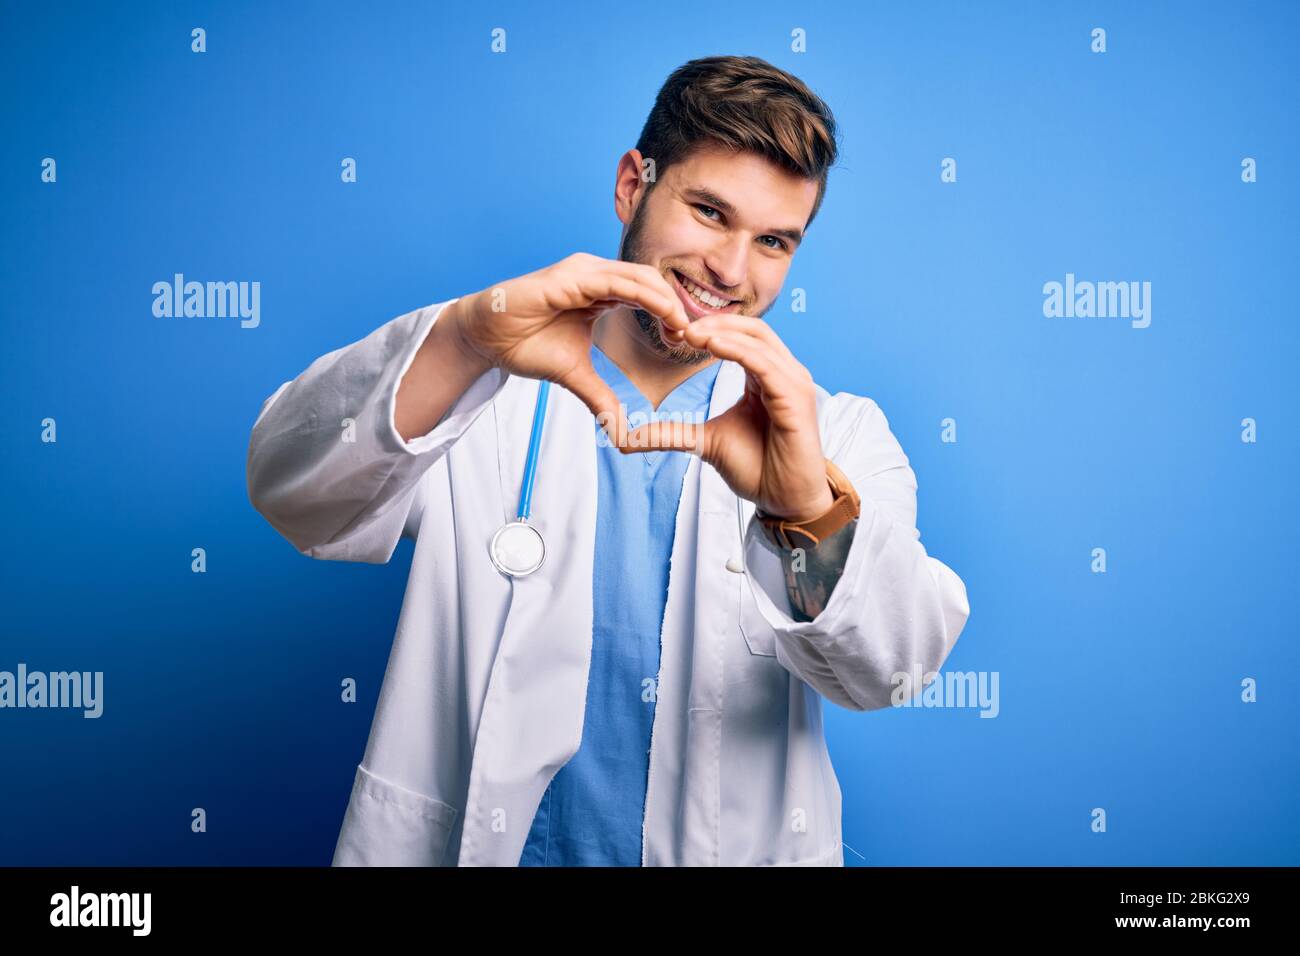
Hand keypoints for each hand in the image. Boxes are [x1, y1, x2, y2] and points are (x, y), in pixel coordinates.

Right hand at [450, 253, 689, 442]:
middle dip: (677, 307)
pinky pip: (618, 282)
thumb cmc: (524, 345)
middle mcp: (596, 274)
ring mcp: (584, 271)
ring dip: (668, 301)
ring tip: (684, 327)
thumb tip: (620, 432)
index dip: (671, 314)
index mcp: (600, 291)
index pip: (647, 294)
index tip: (687, 341)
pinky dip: (646, 296)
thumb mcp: (574, 376)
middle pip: (651, 282)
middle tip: (696, 336)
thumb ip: (600, 397)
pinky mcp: (572, 275)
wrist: (485, 338)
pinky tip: (664, 314)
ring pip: (640, 278)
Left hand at [625, 315, 834, 521]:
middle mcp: (784, 374)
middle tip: (680, 328)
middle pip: (753, 328)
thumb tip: (627, 438)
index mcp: (766, 377)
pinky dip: (739, 351)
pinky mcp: (796, 400)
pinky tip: (713, 346)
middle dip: (716, 322)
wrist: (784, 501)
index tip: (676, 333)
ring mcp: (793, 384)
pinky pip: (766, 365)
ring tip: (692, 335)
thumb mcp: (706, 442)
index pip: (742, 335)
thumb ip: (673, 432)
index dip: (711, 328)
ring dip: (724, 332)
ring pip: (760, 341)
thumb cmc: (758, 469)